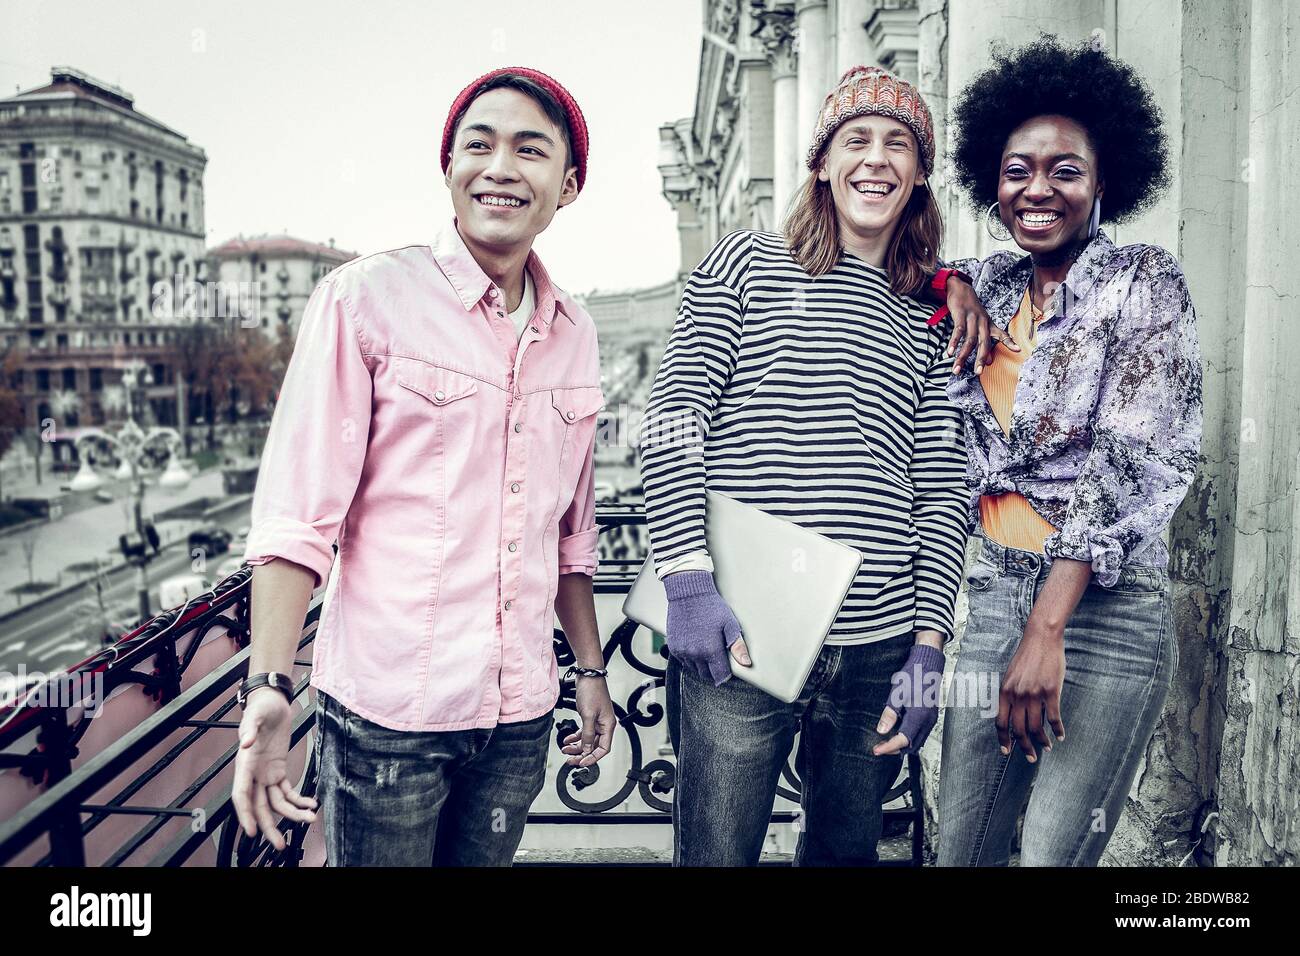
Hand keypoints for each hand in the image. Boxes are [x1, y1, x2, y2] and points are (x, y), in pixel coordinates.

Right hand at [231, 688, 316, 849]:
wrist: (273, 702)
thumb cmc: (261, 708)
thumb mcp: (254, 715)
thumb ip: (249, 728)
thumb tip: (246, 743)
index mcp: (245, 764)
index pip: (242, 795)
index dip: (245, 814)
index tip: (252, 831)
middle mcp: (254, 773)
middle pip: (259, 806)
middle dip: (269, 826)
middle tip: (279, 844)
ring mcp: (266, 774)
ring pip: (275, 803)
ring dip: (291, 814)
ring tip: (308, 820)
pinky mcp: (278, 770)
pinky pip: (287, 791)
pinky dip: (298, 800)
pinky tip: (310, 804)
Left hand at [561, 675, 616, 766]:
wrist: (588, 675)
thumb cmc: (592, 690)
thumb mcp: (588, 715)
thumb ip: (587, 734)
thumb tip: (586, 749)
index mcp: (608, 726)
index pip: (603, 749)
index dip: (592, 757)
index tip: (581, 763)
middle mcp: (604, 725)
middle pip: (594, 746)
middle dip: (581, 754)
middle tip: (570, 760)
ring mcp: (596, 721)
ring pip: (587, 740)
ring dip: (576, 746)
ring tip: (565, 750)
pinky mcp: (589, 717)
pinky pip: (583, 732)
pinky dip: (574, 737)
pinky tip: (567, 739)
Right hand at [663, 570, 749, 685]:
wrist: (688, 593)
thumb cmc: (711, 606)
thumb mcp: (729, 624)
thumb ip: (737, 646)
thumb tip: (746, 663)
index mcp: (711, 650)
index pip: (720, 676)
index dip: (726, 674)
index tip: (727, 668)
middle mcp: (695, 654)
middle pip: (706, 674)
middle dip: (713, 669)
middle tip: (717, 657)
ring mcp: (682, 651)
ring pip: (694, 669)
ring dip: (701, 664)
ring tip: (706, 649)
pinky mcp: (673, 647)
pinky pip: (683, 661)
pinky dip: (689, 658)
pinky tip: (695, 646)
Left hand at [874, 642, 944, 754]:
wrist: (928, 665)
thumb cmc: (913, 676)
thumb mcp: (897, 694)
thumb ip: (890, 715)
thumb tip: (881, 730)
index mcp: (919, 717)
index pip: (902, 741)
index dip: (888, 748)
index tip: (876, 750)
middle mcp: (927, 722)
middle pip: (911, 746)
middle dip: (894, 750)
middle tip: (879, 747)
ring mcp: (931, 720)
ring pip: (917, 742)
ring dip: (902, 745)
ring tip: (886, 741)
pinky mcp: (930, 717)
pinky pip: (921, 734)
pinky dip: (909, 738)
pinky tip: (898, 732)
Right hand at [943, 275, 1018, 374]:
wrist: (960, 288)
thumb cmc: (970, 308)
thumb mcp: (979, 323)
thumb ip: (984, 342)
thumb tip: (989, 361)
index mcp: (989, 324)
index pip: (1001, 334)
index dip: (1010, 342)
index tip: (1018, 350)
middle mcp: (983, 321)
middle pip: (984, 342)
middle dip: (980, 358)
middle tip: (977, 372)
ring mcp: (972, 318)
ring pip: (969, 340)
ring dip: (962, 355)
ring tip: (956, 369)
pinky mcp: (960, 314)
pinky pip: (958, 331)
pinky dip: (954, 342)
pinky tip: (950, 352)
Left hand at [996, 619, 1066, 762]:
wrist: (1041, 638)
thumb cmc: (1027, 656)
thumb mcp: (1011, 675)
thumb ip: (1011, 695)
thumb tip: (1014, 715)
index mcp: (1005, 691)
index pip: (1000, 722)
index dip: (1003, 739)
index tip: (1007, 752)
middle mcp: (1017, 695)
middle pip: (1019, 729)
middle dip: (1024, 747)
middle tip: (1031, 757)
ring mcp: (1034, 694)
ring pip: (1037, 727)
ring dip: (1042, 741)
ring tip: (1047, 747)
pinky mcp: (1051, 691)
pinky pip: (1054, 717)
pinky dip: (1058, 729)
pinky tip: (1061, 735)